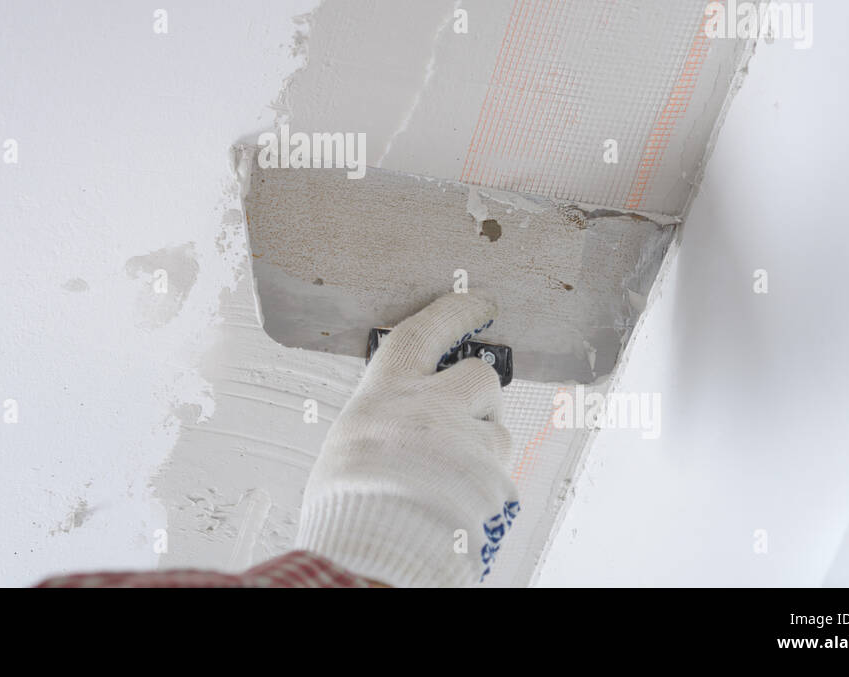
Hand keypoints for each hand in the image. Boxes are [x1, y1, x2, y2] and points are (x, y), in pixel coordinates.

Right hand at [295, 292, 519, 586]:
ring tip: (452, 481)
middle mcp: (430, 406)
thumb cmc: (349, 505)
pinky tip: (462, 506)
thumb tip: (390, 431)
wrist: (377, 547)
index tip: (478, 301)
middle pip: (479, 376)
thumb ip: (379, 427)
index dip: (453, 313)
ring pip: (496, 430)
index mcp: (386, 393)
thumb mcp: (348, 449)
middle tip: (471, 410)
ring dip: (483, 449)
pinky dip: (487, 489)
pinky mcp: (494, 475)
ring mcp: (466, 439)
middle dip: (480, 392)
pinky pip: (500, 474)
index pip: (424, 333)